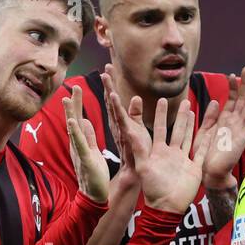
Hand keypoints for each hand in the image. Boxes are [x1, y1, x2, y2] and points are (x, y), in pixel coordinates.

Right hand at [62, 84, 109, 203]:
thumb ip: (88, 136)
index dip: (77, 104)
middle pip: (74, 120)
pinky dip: (77, 133)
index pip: (78, 119)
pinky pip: (80, 144)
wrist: (94, 195)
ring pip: (74, 130)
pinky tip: (73, 122)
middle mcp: (77, 145)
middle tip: (72, 86)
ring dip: (71, 114)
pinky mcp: (85, 159)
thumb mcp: (92, 150)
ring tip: (68, 99)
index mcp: (81, 141)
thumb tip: (83, 120)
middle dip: (73, 104)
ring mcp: (79, 152)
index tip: (77, 88)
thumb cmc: (94, 174)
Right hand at [100, 64, 138, 184]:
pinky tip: (108, 99)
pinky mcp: (122, 138)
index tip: (109, 68)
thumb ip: (136, 115)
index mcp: (121, 123)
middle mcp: (117, 126)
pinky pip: (116, 122)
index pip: (116, 101)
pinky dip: (111, 110)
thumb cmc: (137, 155)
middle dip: (109, 85)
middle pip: (112, 102)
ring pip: (112, 110)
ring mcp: (118, 132)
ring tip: (105, 76)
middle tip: (105, 68)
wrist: (134, 176)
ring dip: (108, 92)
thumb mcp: (138, 131)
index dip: (112, 85)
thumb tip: (137, 98)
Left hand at [102, 75, 204, 213]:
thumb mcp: (142, 166)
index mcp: (158, 152)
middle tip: (183, 100)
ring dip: (191, 125)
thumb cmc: (152, 189)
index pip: (160, 129)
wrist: (166, 207)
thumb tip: (128, 129)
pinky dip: (206, 142)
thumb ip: (138, 147)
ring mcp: (183, 160)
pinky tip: (210, 131)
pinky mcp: (194, 169)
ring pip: (188, 138)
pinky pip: (201, 152)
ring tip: (193, 111)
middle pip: (176, 130)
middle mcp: (171, 154)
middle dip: (179, 116)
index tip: (161, 100)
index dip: (160, 115)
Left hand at [197, 68, 244, 190]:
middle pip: (242, 101)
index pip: (231, 100)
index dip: (233, 88)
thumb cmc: (204, 154)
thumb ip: (209, 116)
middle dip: (244, 85)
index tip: (232, 74)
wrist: (209, 172)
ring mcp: (239, 130)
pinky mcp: (242, 139)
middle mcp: (233, 123)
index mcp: (224, 121)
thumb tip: (216, 100)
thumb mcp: (204, 131)